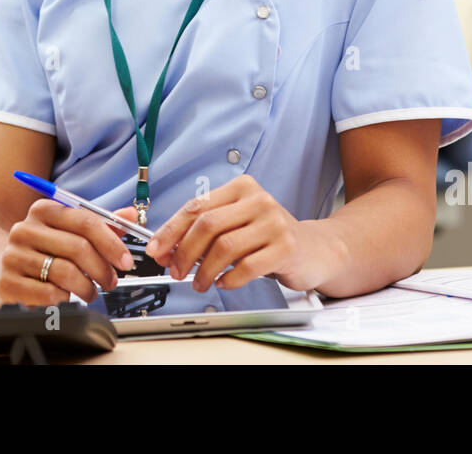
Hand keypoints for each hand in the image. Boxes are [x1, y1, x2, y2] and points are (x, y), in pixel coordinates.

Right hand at [0, 200, 139, 306]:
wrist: (7, 271)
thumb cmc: (48, 251)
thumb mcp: (72, 232)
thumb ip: (102, 224)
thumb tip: (131, 216)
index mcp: (43, 210)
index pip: (85, 221)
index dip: (111, 243)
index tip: (125, 261)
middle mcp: (24, 230)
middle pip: (78, 247)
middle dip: (102, 269)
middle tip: (112, 281)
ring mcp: (13, 257)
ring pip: (65, 272)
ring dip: (87, 287)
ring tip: (90, 291)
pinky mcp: (7, 284)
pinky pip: (49, 294)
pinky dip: (64, 298)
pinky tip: (65, 296)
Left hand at [144, 174, 332, 292]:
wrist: (315, 248)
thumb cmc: (269, 237)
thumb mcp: (237, 225)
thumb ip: (204, 233)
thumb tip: (166, 249)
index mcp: (242, 188)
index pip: (197, 206)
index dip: (171, 230)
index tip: (156, 249)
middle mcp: (258, 200)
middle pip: (207, 225)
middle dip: (184, 253)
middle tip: (176, 271)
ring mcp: (274, 223)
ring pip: (224, 247)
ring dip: (204, 271)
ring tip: (199, 282)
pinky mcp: (286, 247)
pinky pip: (246, 267)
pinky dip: (228, 279)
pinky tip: (224, 283)